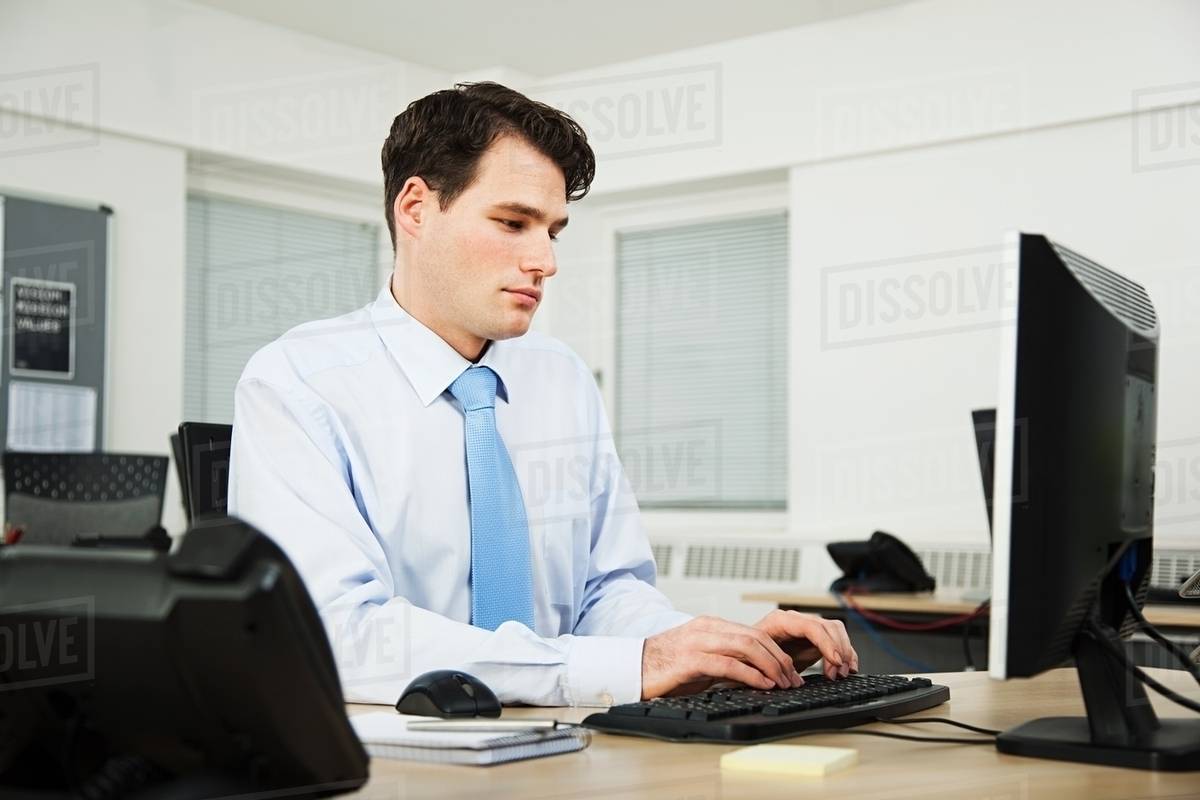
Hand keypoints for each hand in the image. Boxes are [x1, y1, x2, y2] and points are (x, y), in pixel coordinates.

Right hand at [641, 615, 805, 698]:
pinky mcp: (689, 660)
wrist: (632, 669)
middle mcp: (706, 629)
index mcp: (710, 626)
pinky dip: (750, 674)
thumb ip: (724, 659)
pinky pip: (727, 664)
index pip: (754, 632)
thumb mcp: (700, 659)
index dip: (777, 651)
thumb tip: (755, 673)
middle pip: (755, 637)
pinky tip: (762, 684)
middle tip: (793, 679)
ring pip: (746, 646)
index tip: (790, 671)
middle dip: (779, 659)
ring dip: (770, 666)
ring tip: (783, 683)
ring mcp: (697, 642)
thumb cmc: (666, 668)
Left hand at [753, 609, 858, 680]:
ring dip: (844, 652)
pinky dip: (845, 653)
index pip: (811, 626)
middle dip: (838, 650)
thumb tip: (787, 680)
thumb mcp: (755, 660)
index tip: (835, 661)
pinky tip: (846, 668)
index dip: (826, 643)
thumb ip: (770, 666)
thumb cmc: (747, 654)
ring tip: (841, 673)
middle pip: (828, 626)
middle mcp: (795, 620)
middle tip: (838, 673)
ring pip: (836, 631)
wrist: (745, 653)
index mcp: (779, 621)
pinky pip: (836, 640)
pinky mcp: (814, 638)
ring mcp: (806, 627)